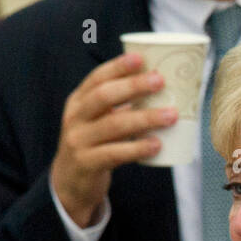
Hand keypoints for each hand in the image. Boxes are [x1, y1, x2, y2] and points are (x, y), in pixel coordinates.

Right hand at [49, 53, 176, 227]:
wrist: (69, 183)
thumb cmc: (94, 146)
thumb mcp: (99, 122)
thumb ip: (120, 108)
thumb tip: (162, 92)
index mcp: (79, 102)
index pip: (96, 79)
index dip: (117, 67)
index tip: (140, 58)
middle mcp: (76, 118)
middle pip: (104, 96)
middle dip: (133, 86)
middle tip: (160, 81)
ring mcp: (79, 141)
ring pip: (113, 125)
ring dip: (144, 118)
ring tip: (171, 115)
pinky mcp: (87, 164)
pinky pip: (115, 154)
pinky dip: (137, 148)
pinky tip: (157, 145)